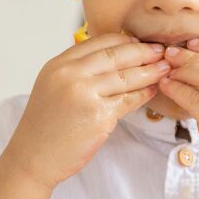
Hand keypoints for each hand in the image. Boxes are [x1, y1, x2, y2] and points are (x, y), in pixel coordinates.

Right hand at [5, 33, 167, 188]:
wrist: (33, 157)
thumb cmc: (45, 125)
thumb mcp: (53, 86)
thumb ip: (77, 70)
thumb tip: (112, 57)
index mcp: (59, 64)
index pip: (99, 42)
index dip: (125, 40)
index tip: (140, 42)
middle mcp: (70, 75)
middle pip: (116, 55)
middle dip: (143, 52)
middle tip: (162, 51)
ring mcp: (85, 95)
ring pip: (126, 77)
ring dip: (150, 72)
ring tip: (165, 68)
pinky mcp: (98, 116)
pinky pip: (128, 100)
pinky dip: (144, 94)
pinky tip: (153, 90)